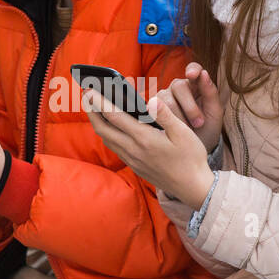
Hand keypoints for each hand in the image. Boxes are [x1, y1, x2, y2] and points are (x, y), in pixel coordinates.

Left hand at [82, 87, 214, 207]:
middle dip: (92, 111)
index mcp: (144, 139)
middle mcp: (133, 150)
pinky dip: (107, 135)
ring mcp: (132, 160)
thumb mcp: (184, 133)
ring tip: (94, 109)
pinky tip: (111, 129)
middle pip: (103, 129)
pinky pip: (115, 148)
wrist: (192, 188)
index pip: (115, 116)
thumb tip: (151, 100)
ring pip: (107, 140)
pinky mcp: (135, 167)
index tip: (90, 89)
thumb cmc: (191, 158)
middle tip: (85, 95)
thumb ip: (166, 116)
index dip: (100, 102)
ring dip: (98, 123)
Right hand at [153, 62, 222, 153]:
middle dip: (190, 106)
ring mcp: (163, 97)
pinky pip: (153, 110)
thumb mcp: (214, 113)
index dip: (192, 70)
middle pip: (179, 86)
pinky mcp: (152, 109)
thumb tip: (204, 73)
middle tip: (198, 123)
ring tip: (187, 130)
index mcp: (196, 84)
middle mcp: (178, 87)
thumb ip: (211, 93)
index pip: (193, 69)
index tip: (192, 75)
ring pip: (165, 100)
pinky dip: (163, 119)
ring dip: (178, 117)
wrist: (195, 150)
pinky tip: (169, 127)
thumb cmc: (207, 129)